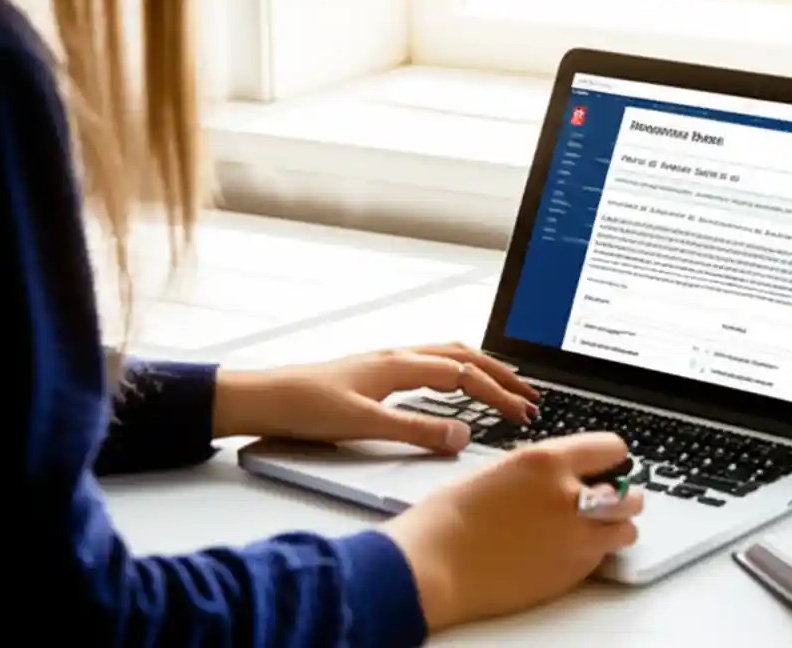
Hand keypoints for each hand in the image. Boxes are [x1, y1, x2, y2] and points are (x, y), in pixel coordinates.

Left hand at [211, 342, 540, 453]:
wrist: (261, 398)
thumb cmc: (304, 406)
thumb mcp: (364, 424)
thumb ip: (415, 431)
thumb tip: (462, 436)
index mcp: (399, 364)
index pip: (464, 374)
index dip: (498, 393)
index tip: (522, 413)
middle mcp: (397, 356)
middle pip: (463, 356)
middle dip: (501, 375)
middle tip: (530, 396)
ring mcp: (386, 362)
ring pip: (447, 355)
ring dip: (481, 368)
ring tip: (505, 385)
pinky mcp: (376, 373)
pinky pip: (430, 363)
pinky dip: (456, 371)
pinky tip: (454, 386)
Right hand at [379, 433, 643, 630]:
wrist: (435, 564)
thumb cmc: (451, 518)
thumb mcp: (501, 470)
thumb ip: (542, 472)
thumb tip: (564, 476)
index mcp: (548, 462)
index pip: (611, 448)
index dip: (609, 458)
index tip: (605, 465)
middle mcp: (570, 497)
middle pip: (630, 494)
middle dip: (620, 496)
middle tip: (603, 500)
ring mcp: (575, 538)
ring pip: (626, 529)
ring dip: (613, 527)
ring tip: (590, 528)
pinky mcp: (571, 573)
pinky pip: (601, 558)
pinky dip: (593, 553)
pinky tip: (565, 550)